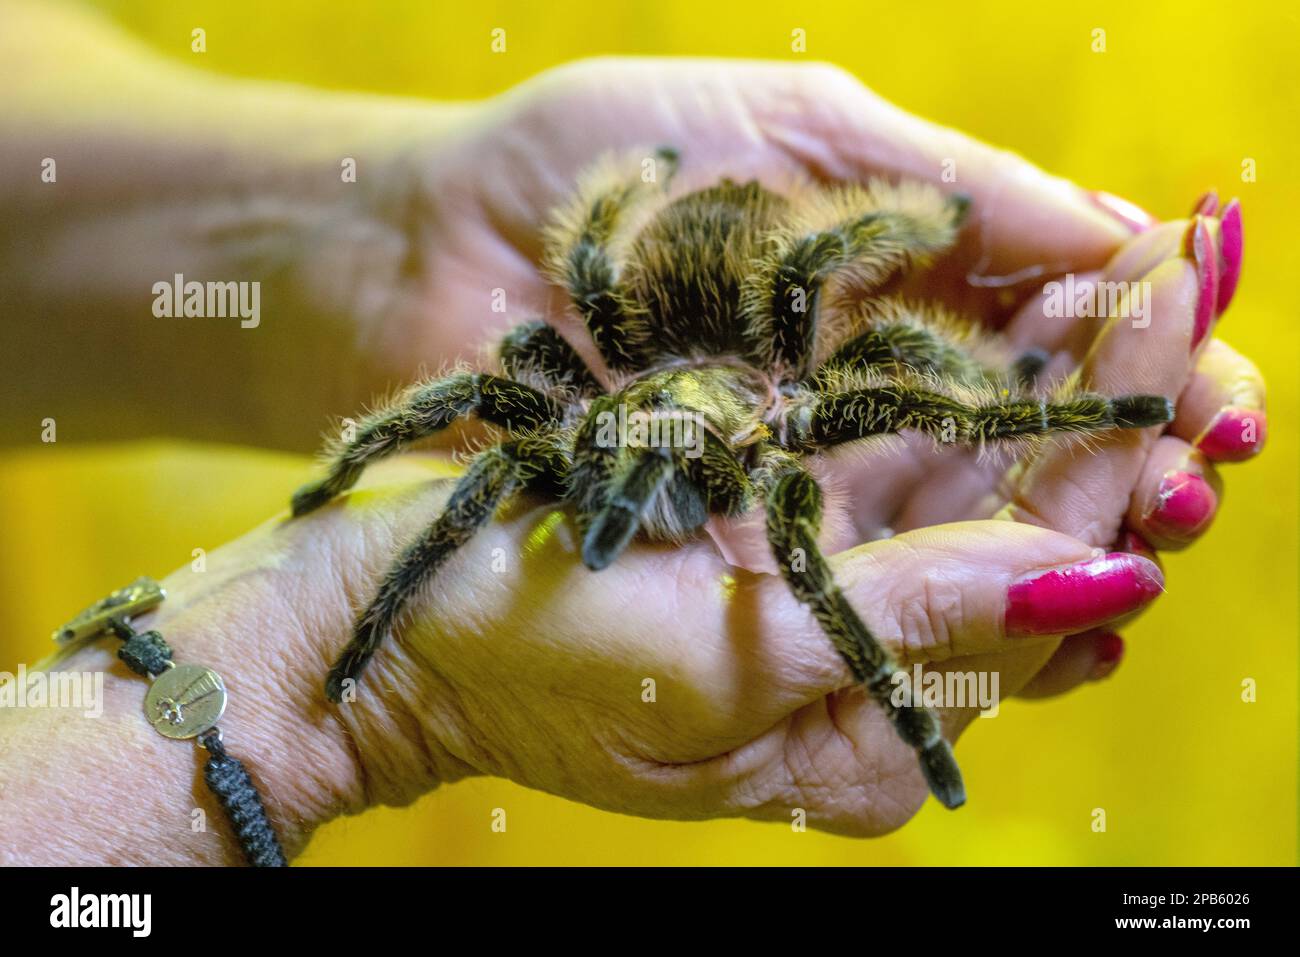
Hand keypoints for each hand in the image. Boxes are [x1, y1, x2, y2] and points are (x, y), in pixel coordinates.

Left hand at [369, 58, 1258, 695]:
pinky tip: (1034, 603)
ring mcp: (811, 464)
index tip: (1214, 386)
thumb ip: (947, 184)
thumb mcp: (790, 130)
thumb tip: (1118, 232)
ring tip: (1155, 540)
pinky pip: (867, 570)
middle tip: (1202, 483)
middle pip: (1034, 428)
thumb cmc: (595, 163)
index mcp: (899, 269)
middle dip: (1133, 454)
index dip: (1150, 352)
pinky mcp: (742, 532)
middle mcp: (870, 376)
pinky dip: (953, 586)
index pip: (1059, 319)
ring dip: (1070, 529)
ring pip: (968, 510)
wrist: (426, 256)